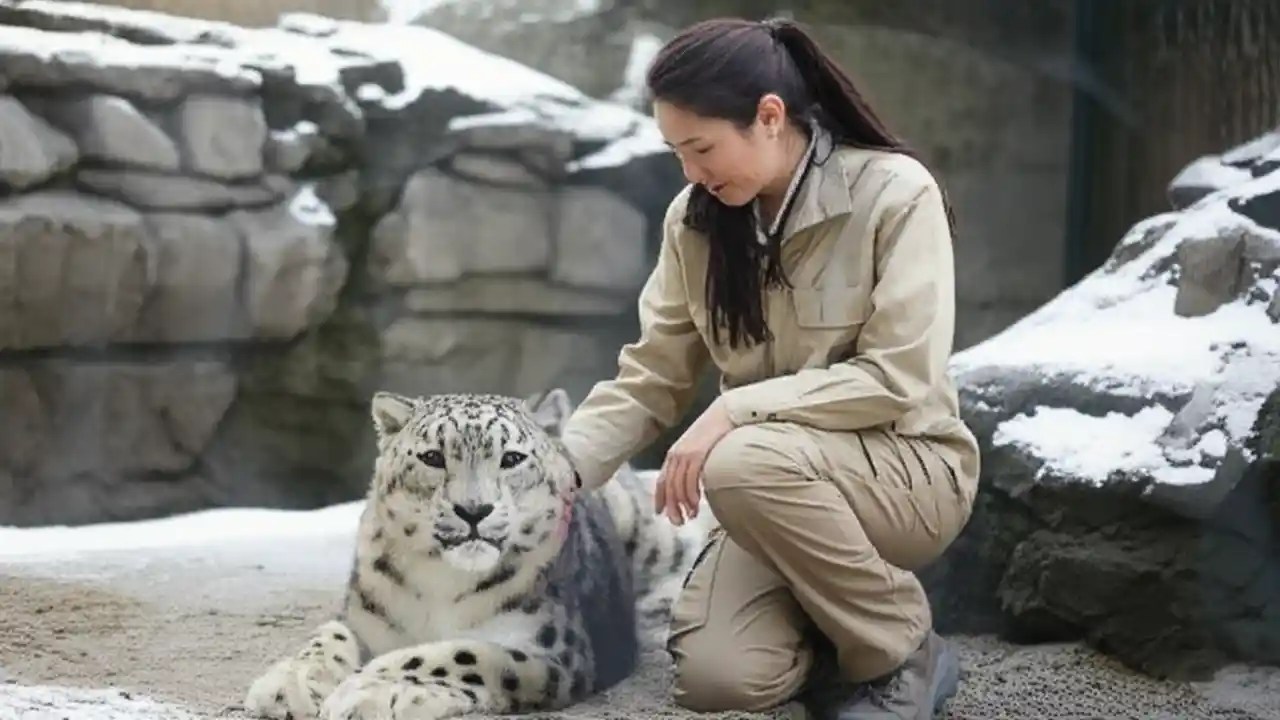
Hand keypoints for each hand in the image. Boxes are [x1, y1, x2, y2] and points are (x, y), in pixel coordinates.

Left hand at [655, 397, 734, 525]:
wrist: (725, 412)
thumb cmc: (715, 431)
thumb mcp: (698, 447)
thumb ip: (692, 463)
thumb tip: (693, 482)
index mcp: (674, 454)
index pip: (662, 480)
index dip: (660, 498)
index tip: (660, 513)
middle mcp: (676, 455)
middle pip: (669, 487)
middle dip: (672, 507)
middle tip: (678, 523)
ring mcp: (686, 454)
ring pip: (678, 486)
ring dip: (683, 504)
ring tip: (690, 516)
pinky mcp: (698, 455)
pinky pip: (690, 480)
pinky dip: (691, 495)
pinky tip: (696, 505)